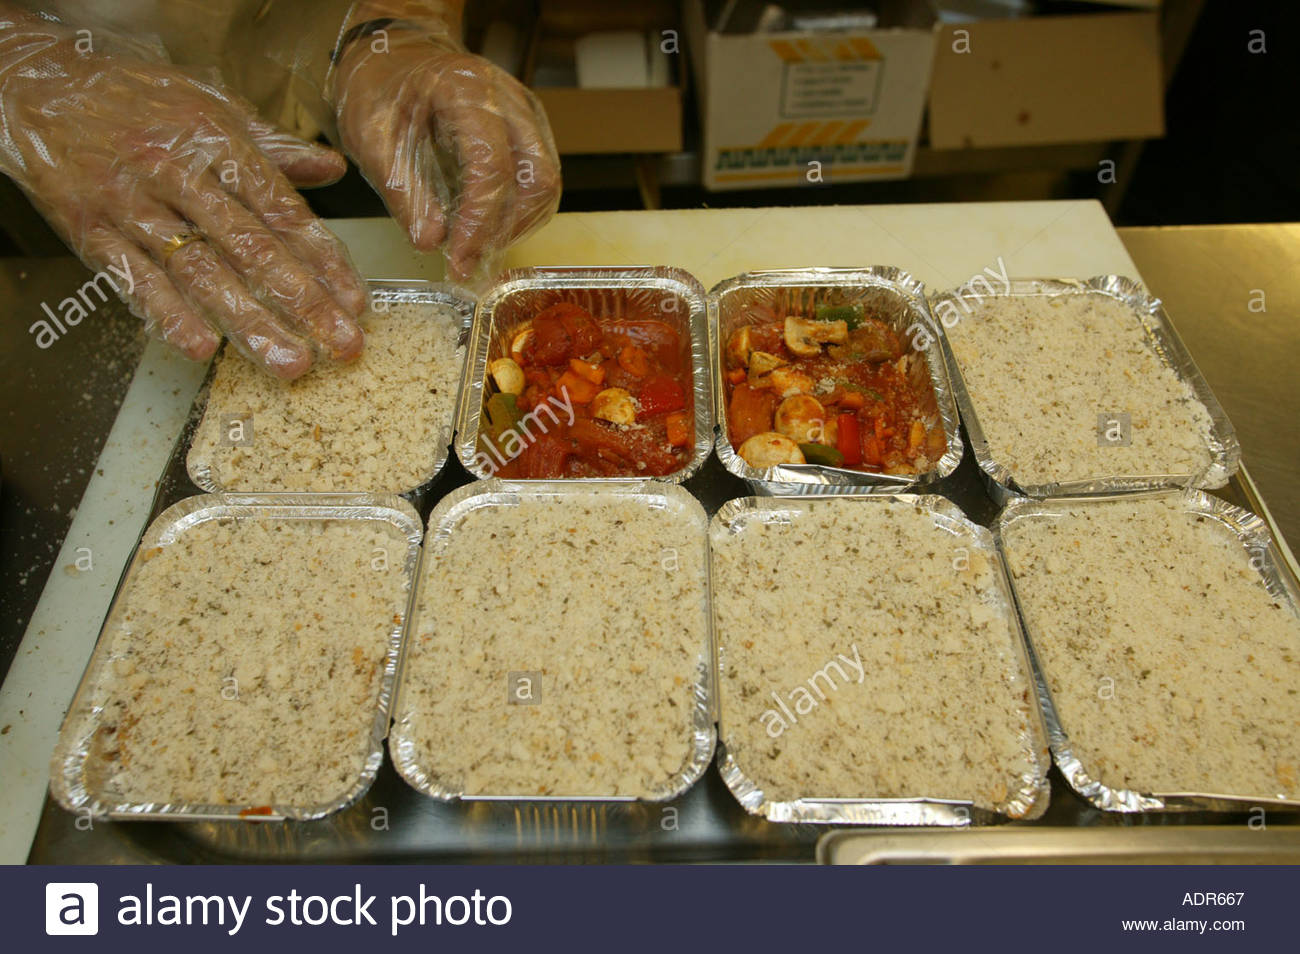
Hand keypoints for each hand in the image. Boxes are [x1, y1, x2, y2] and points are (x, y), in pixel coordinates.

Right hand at [0, 18, 366, 377]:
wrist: (38, 87)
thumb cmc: (136, 100)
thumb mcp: (210, 107)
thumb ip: (273, 146)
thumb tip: (332, 168)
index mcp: (216, 142)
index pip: (283, 210)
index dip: (324, 259)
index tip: (356, 303)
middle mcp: (178, 173)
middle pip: (251, 246)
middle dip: (303, 301)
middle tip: (342, 345)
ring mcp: (132, 203)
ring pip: (199, 269)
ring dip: (248, 321)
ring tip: (290, 362)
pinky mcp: (89, 228)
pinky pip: (132, 276)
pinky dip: (165, 313)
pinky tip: (199, 347)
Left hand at [331, 26, 559, 282]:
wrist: (394, 59)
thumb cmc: (380, 92)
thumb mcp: (372, 138)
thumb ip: (402, 190)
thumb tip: (431, 242)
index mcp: (466, 90)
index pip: (493, 166)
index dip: (480, 221)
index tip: (460, 260)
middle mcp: (509, 98)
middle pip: (537, 178)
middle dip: (505, 229)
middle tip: (468, 261)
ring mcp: (527, 112)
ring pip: (546, 184)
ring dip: (516, 225)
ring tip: (475, 248)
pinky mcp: (531, 129)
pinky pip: (541, 180)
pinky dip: (519, 213)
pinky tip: (486, 228)